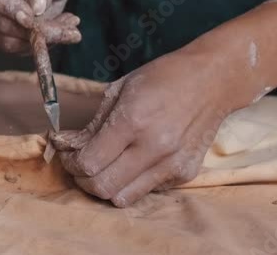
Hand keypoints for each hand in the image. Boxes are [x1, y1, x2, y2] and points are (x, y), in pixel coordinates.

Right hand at [0, 0, 81, 53]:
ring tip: (70, 28)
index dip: (4, 8)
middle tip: (71, 27)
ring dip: (41, 40)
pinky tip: (60, 29)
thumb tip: (35, 7)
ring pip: (6, 41)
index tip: (31, 19)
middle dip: (36, 30)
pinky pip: (16, 47)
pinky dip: (41, 44)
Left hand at [50, 40, 255, 206]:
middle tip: (80, 165)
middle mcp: (154, 148)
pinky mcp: (185, 174)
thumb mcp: (119, 90)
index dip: (70, 163)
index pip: (89, 163)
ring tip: (102, 168)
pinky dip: (131, 183)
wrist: (213, 81)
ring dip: (105, 187)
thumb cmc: (162, 78)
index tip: (68, 154)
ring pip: (123, 198)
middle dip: (82, 179)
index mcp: (133, 121)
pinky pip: (146, 192)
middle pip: (102, 187)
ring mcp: (172, 165)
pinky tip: (132, 162)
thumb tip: (64, 145)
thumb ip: (92, 125)